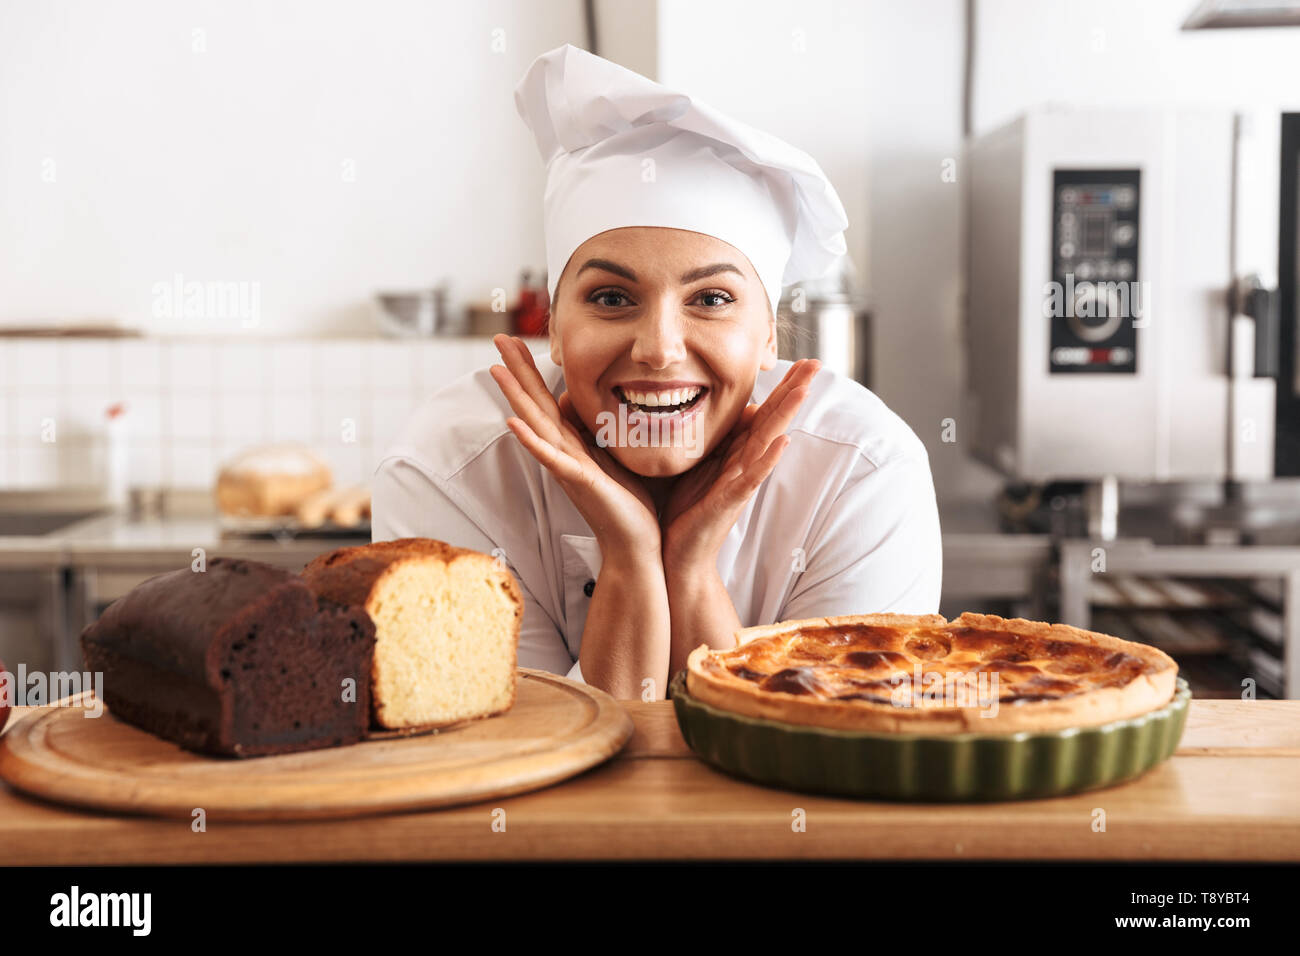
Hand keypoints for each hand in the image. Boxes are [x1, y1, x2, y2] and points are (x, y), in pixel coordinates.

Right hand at [489, 335, 661, 559]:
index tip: (517, 340)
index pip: (547, 400)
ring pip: (536, 424)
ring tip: (496, 368)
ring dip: (515, 396)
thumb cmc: (631, 506)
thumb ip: (598, 430)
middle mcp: (564, 454)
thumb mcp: (615, 456)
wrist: (636, 547)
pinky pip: (551, 458)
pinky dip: (531, 441)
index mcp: (574, 446)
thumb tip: (585, 404)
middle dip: (517, 370)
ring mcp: (567, 468)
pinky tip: (512, 423)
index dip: (532, 371)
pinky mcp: (579, 483)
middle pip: (534, 404)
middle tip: (497, 336)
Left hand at [660, 359, 819, 567]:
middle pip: (773, 421)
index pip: (763, 413)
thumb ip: (716, 439)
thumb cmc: (685, 511)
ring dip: (786, 416)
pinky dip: (768, 459)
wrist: (678, 555)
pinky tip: (783, 441)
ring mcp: (740, 483)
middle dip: (794, 391)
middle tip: (818, 363)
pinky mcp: (730, 502)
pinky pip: (752, 477)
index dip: (782, 387)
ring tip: (804, 390)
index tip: (802, 360)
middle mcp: (744, 466)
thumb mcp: (699, 464)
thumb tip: (732, 410)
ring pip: (767, 442)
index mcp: (736, 454)